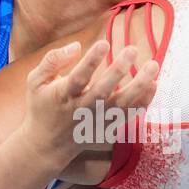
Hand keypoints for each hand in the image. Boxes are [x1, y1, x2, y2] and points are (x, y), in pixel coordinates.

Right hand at [19, 39, 158, 162]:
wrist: (47, 146)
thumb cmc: (42, 107)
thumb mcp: (35, 81)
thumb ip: (52, 60)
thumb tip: (76, 45)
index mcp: (63, 95)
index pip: (78, 77)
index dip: (91, 61)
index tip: (104, 43)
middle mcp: (81, 110)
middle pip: (102, 91)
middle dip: (118, 70)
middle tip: (133, 49)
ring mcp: (97, 122)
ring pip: (121, 105)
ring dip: (139, 86)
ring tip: (153, 66)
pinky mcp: (107, 130)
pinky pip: (129, 116)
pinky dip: (142, 102)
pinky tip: (153, 84)